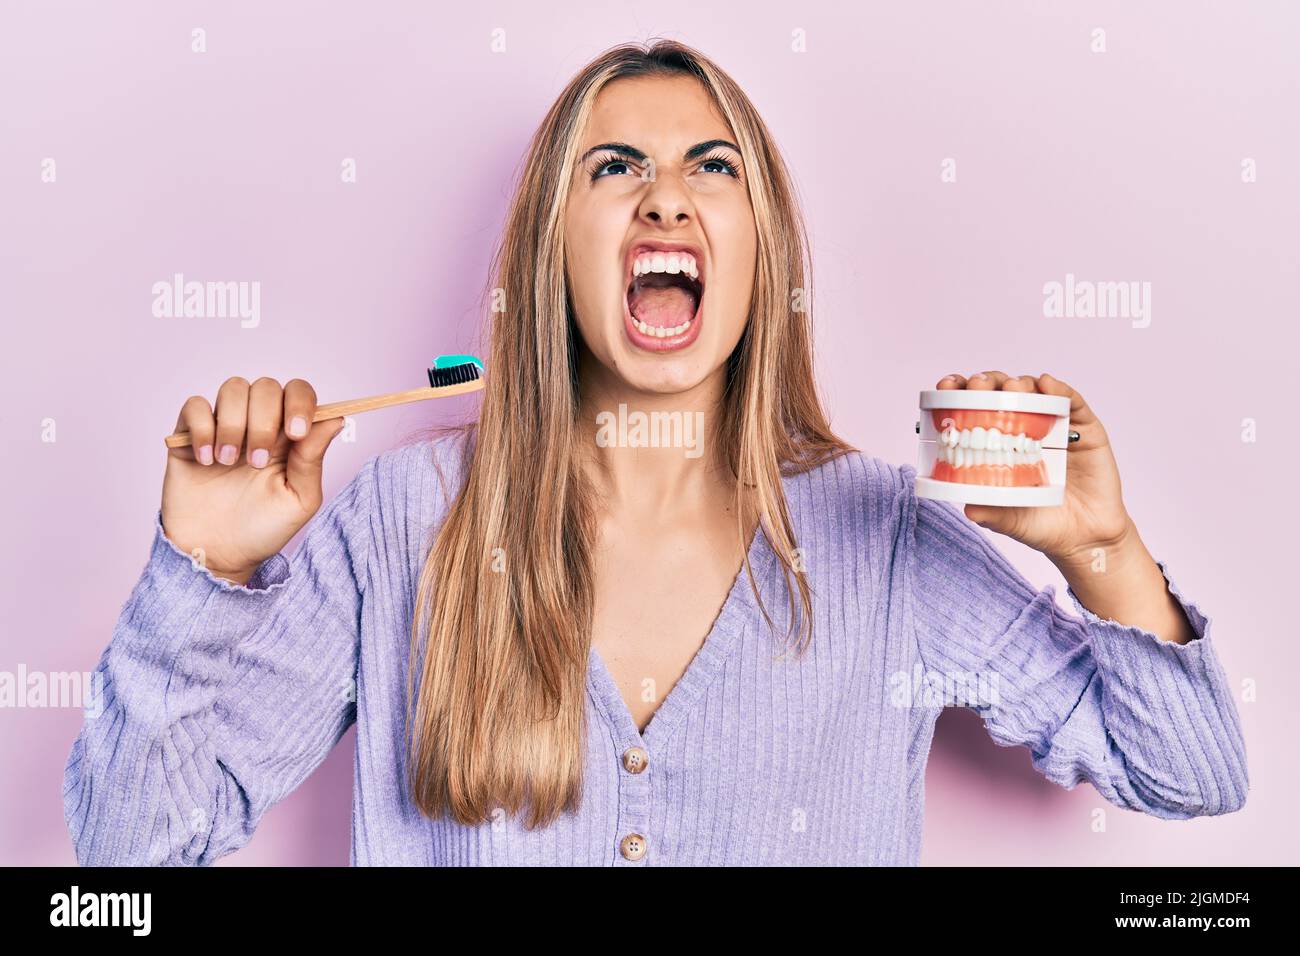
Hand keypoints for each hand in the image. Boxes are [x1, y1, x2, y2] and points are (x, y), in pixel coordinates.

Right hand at [161, 376, 344, 583]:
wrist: (217, 553)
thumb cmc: (263, 529)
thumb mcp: (299, 499)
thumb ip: (313, 458)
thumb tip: (336, 419)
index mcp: (289, 435)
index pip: (299, 393)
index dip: (299, 403)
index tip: (296, 433)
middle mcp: (258, 423)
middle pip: (266, 386)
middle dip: (264, 421)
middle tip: (257, 462)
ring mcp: (223, 426)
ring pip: (232, 388)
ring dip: (234, 425)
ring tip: (229, 463)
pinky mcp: (189, 435)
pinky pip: (194, 406)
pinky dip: (202, 429)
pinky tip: (206, 461)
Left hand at [935, 371, 1133, 563]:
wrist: (1087, 538)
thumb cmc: (1042, 525)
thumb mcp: (1011, 520)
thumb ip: (992, 513)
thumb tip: (969, 509)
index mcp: (999, 445)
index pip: (975, 409)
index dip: (961, 393)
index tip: (947, 386)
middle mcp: (1024, 429)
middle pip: (1001, 392)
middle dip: (987, 383)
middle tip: (979, 385)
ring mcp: (1055, 426)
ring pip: (1035, 391)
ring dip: (1020, 383)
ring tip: (1012, 388)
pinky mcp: (1085, 429)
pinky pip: (1073, 402)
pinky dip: (1060, 390)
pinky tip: (1047, 385)